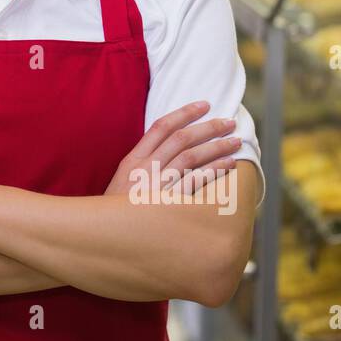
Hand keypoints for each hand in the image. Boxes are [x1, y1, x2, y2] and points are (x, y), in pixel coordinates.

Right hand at [105, 101, 240, 200]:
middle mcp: (145, 168)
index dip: (185, 113)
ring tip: (234, 142)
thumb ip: (142, 164)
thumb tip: (168, 149)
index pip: (161, 126)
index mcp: (132, 159)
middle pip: (181, 138)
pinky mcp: (168, 204)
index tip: (204, 105)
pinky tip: (228, 165)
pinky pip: (195, 182)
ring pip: (191, 157)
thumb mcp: (122, 181)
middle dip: (208, 127)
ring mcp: (157, 185)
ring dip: (216, 147)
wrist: (105, 235)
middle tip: (229, 122)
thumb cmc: (117, 211)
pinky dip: (213, 170)